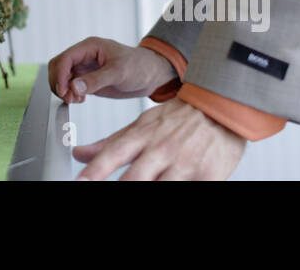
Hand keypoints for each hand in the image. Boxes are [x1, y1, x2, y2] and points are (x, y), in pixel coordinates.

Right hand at [48, 36, 176, 104]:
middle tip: (68, 98)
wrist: (151, 75)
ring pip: (62, 77)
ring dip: (63, 89)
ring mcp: (85, 68)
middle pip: (58, 66)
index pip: (65, 58)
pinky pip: (70, 85)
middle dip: (58, 82)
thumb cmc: (139, 66)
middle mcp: (84, 56)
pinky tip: (79, 99)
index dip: (60, 75)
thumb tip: (73, 87)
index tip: (63, 91)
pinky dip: (69, 94)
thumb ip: (96, 80)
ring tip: (75, 100)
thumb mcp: (119, 73)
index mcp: (90, 47)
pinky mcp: (88, 79)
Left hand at [73, 97, 246, 179]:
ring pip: (160, 187)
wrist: (220, 108)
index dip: (95, 170)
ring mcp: (184, 164)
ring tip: (147, 184)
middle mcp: (162, 150)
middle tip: (98, 191)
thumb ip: (110, 143)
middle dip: (121, 188)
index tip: (81, 181)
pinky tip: (169, 185)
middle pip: (135, 178)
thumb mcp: (142, 125)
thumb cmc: (179, 119)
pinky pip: (186, 190)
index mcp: (143, 136)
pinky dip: (177, 189)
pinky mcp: (207, 176)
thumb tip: (79, 153)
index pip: (113, 154)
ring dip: (147, 189)